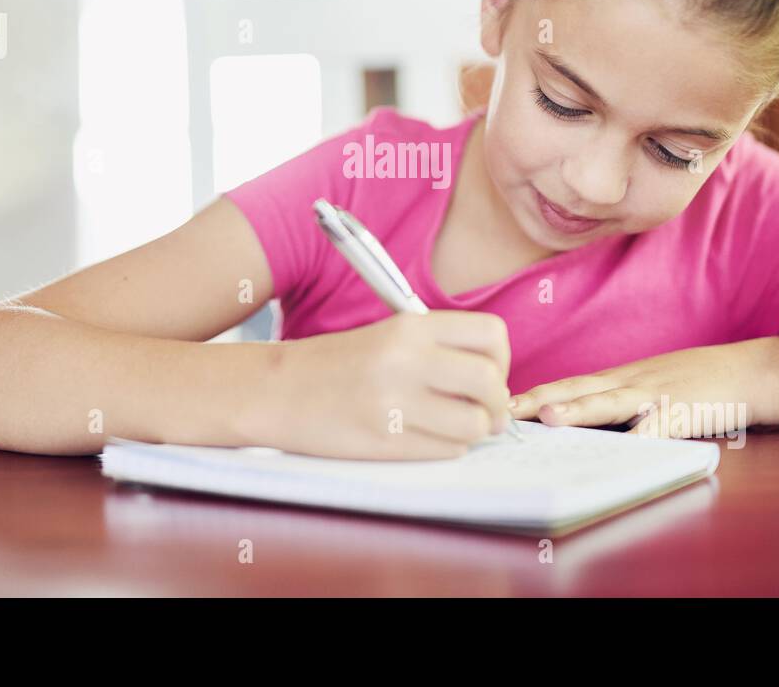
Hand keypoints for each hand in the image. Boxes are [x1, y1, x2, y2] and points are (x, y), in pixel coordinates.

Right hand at [257, 310, 513, 459]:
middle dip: (497, 404)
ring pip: (474, 425)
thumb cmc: (337, 364)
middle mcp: (407, 360)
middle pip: (490, 383)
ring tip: (454, 427)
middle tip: (486, 411)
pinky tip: (426, 437)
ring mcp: (395, 403)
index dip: (501, 359)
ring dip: (473, 431)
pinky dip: (446, 448)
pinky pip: (446, 451)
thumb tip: (495, 382)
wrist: (277, 390)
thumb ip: (439, 350)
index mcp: (411, 327)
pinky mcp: (384, 442)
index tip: (489, 373)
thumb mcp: (389, 336)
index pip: (491, 335)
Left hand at [507, 337, 778, 437]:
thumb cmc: (704, 380)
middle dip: (538, 399)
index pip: (570, 383)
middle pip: (578, 388)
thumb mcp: (655, 383)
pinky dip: (640, 436)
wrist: (754, 369)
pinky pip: (660, 426)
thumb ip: (622, 399)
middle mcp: (633, 381)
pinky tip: (621, 449)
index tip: (501, 399)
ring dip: (577, 410)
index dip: (536, 391)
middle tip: (502, 408)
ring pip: (610, 401)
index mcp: (623, 377)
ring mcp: (659, 394)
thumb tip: (584, 418)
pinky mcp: (687, 410)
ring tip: (546, 417)